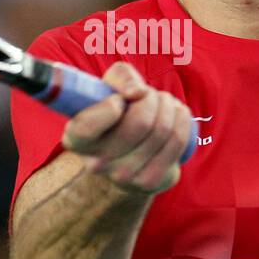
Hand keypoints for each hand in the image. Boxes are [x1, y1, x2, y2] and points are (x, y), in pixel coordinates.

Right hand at [60, 61, 191, 194]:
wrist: (128, 154)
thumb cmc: (117, 113)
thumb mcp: (110, 87)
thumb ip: (121, 77)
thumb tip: (137, 93)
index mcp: (76, 139)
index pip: (89, 126)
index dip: (111, 106)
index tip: (119, 99)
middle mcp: (96, 163)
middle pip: (140, 121)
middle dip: (152, 98)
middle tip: (149, 96)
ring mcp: (123, 177)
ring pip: (162, 129)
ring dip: (169, 106)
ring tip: (162, 104)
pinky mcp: (149, 182)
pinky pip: (177, 141)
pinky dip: (181, 119)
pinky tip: (176, 115)